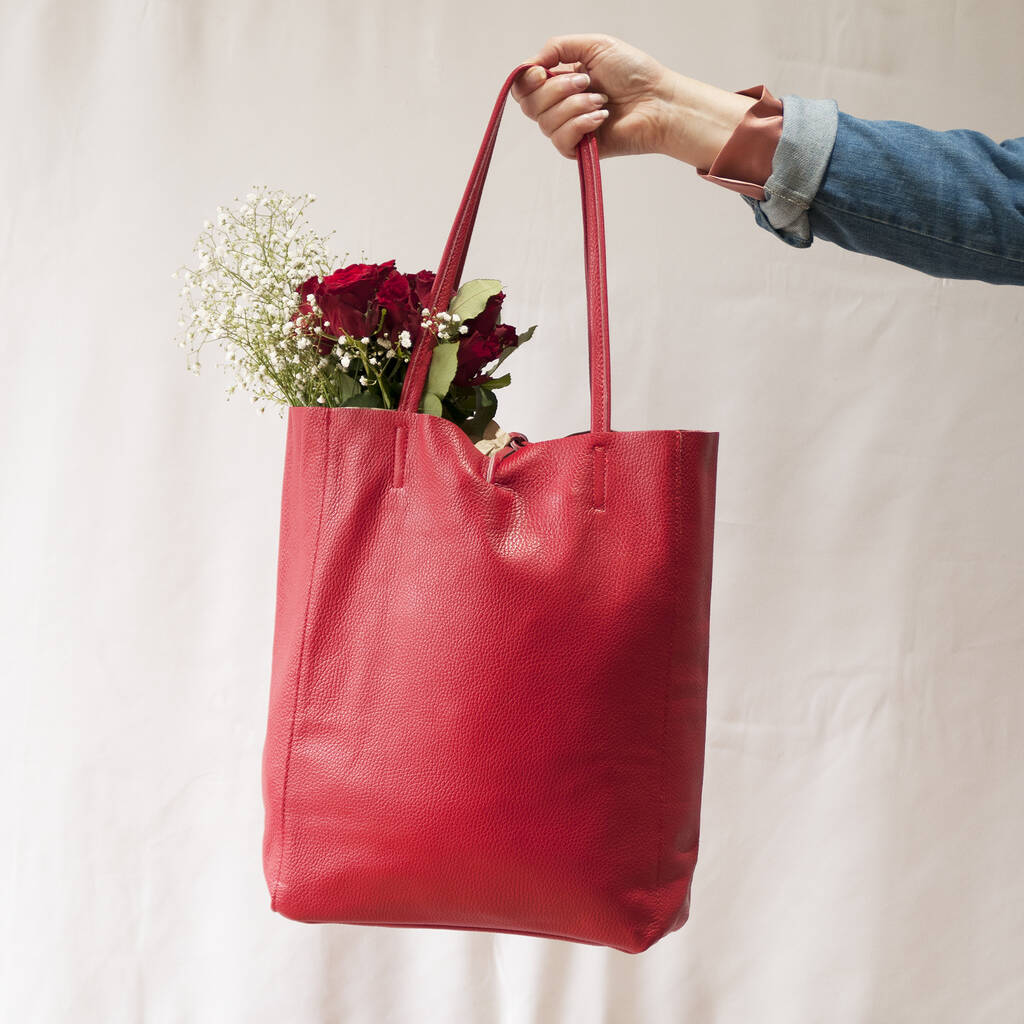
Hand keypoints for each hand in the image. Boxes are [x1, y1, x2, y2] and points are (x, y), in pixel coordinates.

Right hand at [512, 33, 673, 159]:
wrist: (657, 101)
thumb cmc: (634, 73)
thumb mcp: (594, 45)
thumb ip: (557, 47)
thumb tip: (532, 64)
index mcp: (560, 80)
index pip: (524, 86)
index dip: (527, 80)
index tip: (543, 72)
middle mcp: (560, 105)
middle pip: (529, 105)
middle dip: (556, 90)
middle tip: (587, 82)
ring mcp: (568, 128)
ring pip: (546, 122)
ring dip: (575, 106)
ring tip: (602, 101)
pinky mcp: (578, 149)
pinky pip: (561, 139)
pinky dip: (580, 124)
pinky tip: (601, 117)